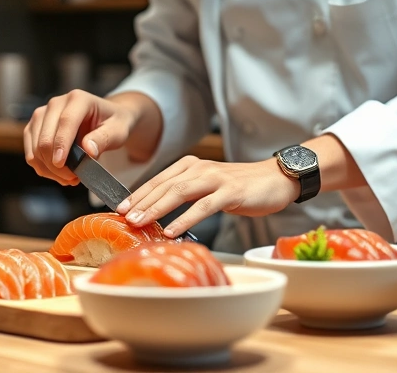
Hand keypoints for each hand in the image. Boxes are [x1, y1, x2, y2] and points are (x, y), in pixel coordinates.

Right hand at [23, 90, 139, 185]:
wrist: (106, 119)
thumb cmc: (113, 123)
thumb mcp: (118, 131)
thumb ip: (104, 139)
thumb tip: (88, 150)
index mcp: (78, 99)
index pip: (65, 121)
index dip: (61, 144)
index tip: (60, 163)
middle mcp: (56, 103)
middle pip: (46, 137)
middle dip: (56, 164)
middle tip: (73, 179)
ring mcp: (42, 115)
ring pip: (35, 147)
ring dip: (49, 169)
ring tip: (69, 178)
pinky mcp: (35, 128)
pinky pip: (31, 152)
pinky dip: (42, 168)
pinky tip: (58, 175)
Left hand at [116, 156, 299, 237]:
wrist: (275, 179)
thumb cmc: (240, 187)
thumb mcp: (208, 186)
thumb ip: (186, 194)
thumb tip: (158, 213)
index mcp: (191, 165)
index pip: (158, 180)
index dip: (138, 194)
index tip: (120, 209)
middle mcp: (200, 168)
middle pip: (164, 185)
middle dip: (142, 203)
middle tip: (125, 219)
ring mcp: (215, 179)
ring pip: (179, 192)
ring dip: (157, 209)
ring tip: (141, 223)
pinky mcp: (230, 192)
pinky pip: (203, 206)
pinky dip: (185, 219)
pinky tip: (172, 231)